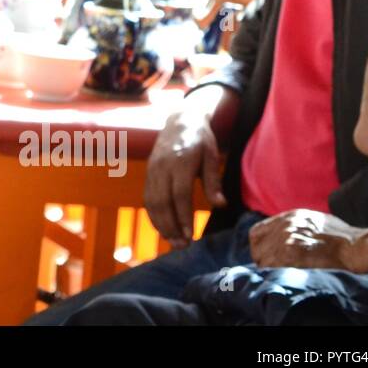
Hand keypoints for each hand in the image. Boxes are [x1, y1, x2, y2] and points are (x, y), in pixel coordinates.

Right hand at [144, 97, 227, 246]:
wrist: (179, 121)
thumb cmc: (201, 140)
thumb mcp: (212, 156)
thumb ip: (213, 181)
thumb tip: (220, 204)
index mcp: (180, 161)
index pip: (180, 194)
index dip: (183, 216)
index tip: (190, 235)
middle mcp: (162, 167)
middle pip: (162, 202)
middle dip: (171, 226)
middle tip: (182, 246)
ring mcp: (152, 170)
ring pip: (152, 202)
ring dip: (161, 224)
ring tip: (172, 242)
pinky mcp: (148, 173)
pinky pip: (147, 198)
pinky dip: (153, 215)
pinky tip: (163, 228)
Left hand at [249, 209, 364, 270]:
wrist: (356, 246)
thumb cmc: (343, 238)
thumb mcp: (317, 221)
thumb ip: (297, 226)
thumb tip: (284, 236)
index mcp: (290, 217)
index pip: (257, 232)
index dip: (259, 247)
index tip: (265, 256)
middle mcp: (285, 226)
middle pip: (257, 248)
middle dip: (263, 260)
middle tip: (274, 270)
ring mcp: (287, 239)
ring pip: (263, 260)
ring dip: (270, 270)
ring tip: (283, 275)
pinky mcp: (292, 254)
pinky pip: (272, 268)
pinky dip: (276, 275)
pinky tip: (287, 277)